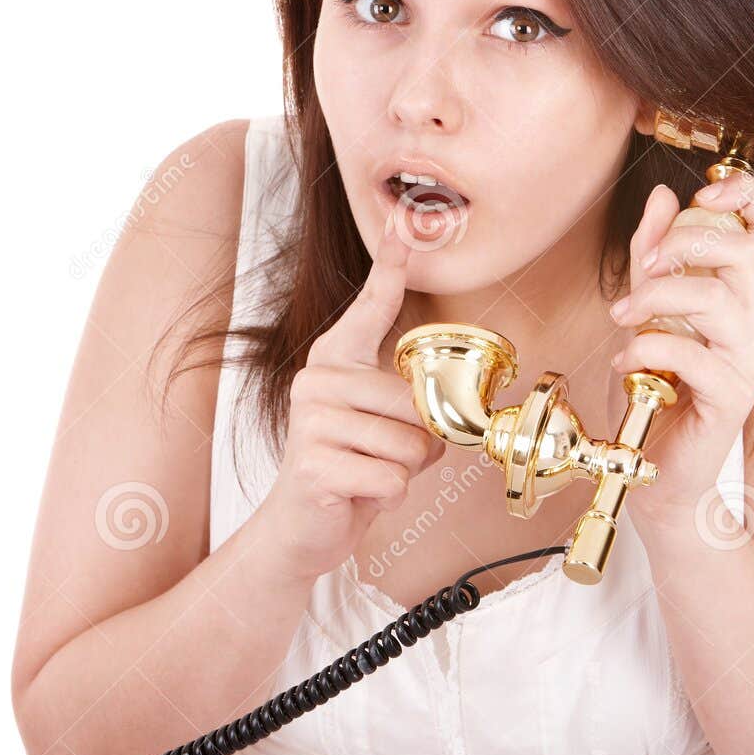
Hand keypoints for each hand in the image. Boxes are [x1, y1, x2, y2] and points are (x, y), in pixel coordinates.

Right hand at [252, 210, 444, 582]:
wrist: (301, 525)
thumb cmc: (349, 468)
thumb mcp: (381, 425)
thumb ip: (409, 402)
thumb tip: (453, 405)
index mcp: (334, 362)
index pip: (369, 309)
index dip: (389, 270)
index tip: (404, 229)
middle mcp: (317, 382)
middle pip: (414, 405)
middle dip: (419, 444)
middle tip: (384, 457)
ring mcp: (312, 422)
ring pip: (409, 446)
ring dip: (404, 472)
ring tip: (368, 473)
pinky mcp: (314, 465)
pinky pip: (391, 478)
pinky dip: (387, 496)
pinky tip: (357, 493)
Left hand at [607, 173, 753, 533]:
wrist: (655, 468)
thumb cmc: (652, 389)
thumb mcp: (643, 311)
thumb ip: (652, 256)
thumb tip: (663, 195)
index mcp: (744, 294)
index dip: (746, 194)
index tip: (702, 190)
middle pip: (743, 251)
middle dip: (681, 245)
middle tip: (639, 270)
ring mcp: (751, 360)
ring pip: (715, 300)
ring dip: (654, 299)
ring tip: (621, 319)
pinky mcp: (733, 397)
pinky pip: (694, 355)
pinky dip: (648, 349)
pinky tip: (625, 363)